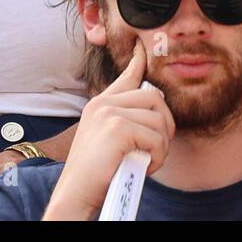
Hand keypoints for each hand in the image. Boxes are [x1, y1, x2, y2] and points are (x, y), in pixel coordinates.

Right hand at [43, 42, 174, 219]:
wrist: (75, 194)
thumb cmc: (96, 174)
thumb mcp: (108, 140)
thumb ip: (125, 122)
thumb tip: (155, 113)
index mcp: (100, 104)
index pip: (127, 76)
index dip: (139, 60)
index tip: (142, 47)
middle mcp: (104, 104)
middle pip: (155, 98)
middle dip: (165, 124)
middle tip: (158, 147)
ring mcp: (110, 114)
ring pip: (159, 120)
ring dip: (162, 146)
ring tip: (148, 161)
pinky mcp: (118, 129)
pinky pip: (156, 139)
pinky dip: (157, 157)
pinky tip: (144, 167)